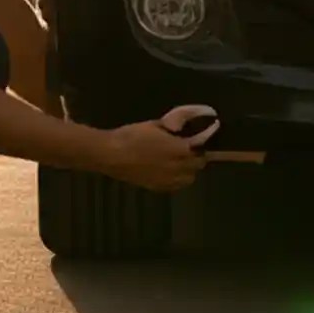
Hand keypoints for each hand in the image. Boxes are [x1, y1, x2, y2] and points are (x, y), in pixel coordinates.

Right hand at [101, 105, 220, 191]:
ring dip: (188, 171)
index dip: (201, 146)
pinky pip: (175, 186)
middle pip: (197, 166)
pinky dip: (177, 180)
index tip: (198, 142)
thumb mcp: (154, 125)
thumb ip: (172, 127)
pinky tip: (168, 172)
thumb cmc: (132, 136)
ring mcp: (168, 180)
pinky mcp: (158, 188)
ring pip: (188, 179)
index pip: (200, 151)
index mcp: (178, 149)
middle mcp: (177, 167)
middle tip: (187, 151)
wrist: (112, 155)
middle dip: (196, 158)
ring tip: (179, 163)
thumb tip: (183, 127)